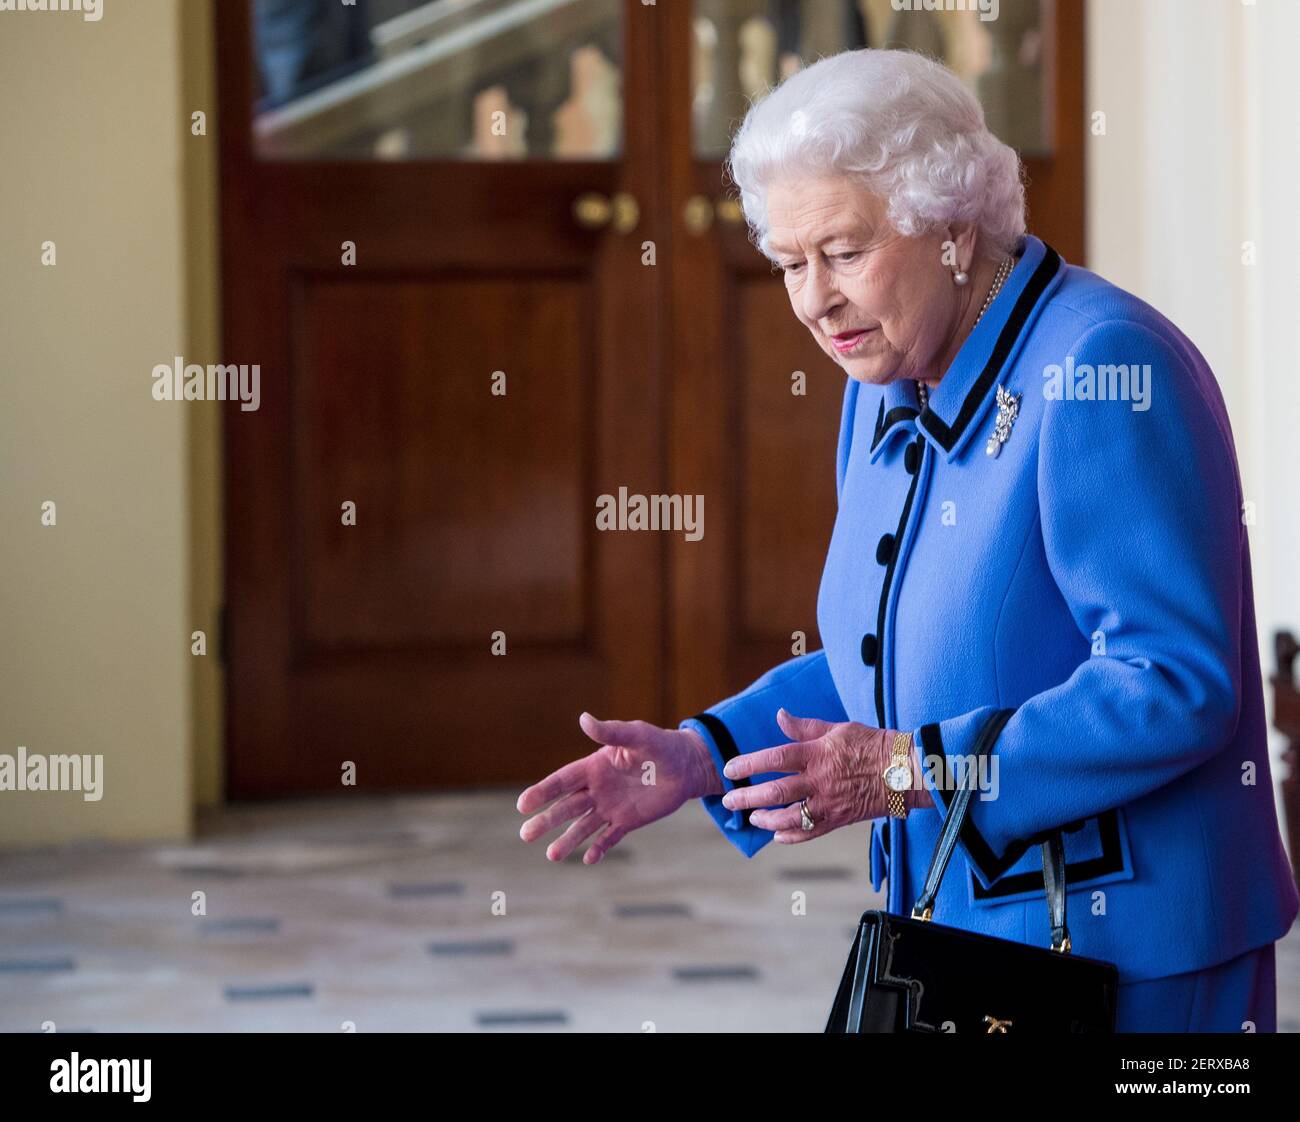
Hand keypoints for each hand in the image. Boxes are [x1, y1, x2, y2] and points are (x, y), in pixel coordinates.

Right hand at [517, 713, 719, 864]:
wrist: (686, 765)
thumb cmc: (660, 744)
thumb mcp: (636, 735)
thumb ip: (610, 732)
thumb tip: (584, 719)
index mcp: (594, 766)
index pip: (562, 781)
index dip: (543, 791)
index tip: (523, 805)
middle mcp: (597, 789)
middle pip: (566, 807)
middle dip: (546, 821)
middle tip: (525, 835)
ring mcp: (611, 807)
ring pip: (583, 826)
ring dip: (568, 840)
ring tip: (552, 856)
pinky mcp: (628, 821)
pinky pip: (610, 837)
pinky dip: (599, 848)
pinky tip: (588, 859)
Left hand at [718, 708, 932, 842]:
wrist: (904, 770)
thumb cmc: (872, 744)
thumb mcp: (837, 728)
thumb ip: (805, 726)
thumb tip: (779, 715)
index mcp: (818, 754)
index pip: (775, 758)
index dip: (749, 763)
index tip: (729, 768)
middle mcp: (820, 780)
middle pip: (776, 792)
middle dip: (747, 797)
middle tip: (729, 800)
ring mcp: (830, 803)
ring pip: (790, 817)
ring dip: (766, 819)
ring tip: (752, 818)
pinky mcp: (840, 819)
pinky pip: (811, 832)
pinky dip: (792, 836)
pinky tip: (778, 835)